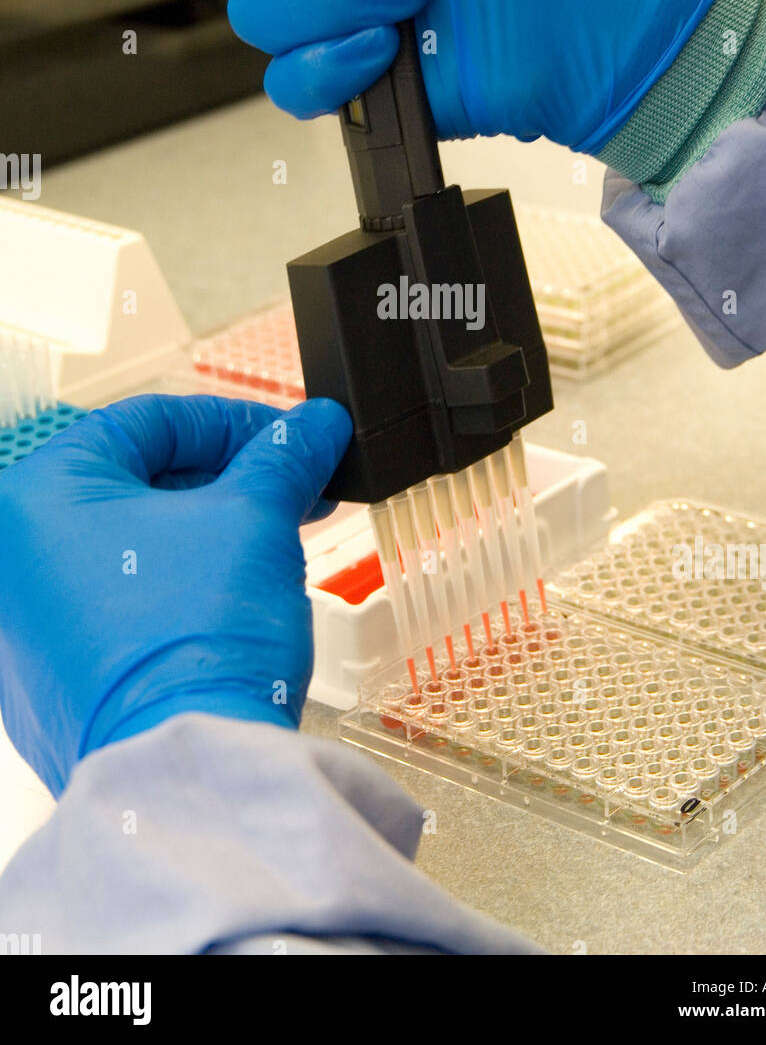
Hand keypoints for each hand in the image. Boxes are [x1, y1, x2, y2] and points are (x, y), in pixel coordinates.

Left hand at [0, 394, 351, 795]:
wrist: (188, 767)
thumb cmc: (191, 645)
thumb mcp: (254, 519)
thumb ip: (284, 458)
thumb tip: (312, 429)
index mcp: (36, 498)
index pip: (149, 422)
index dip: (235, 423)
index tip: (287, 436)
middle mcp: (13, 559)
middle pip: (137, 484)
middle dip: (227, 481)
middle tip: (289, 486)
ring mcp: (27, 626)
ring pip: (131, 546)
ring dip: (207, 533)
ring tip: (273, 540)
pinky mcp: (52, 679)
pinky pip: (119, 605)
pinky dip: (175, 588)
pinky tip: (232, 595)